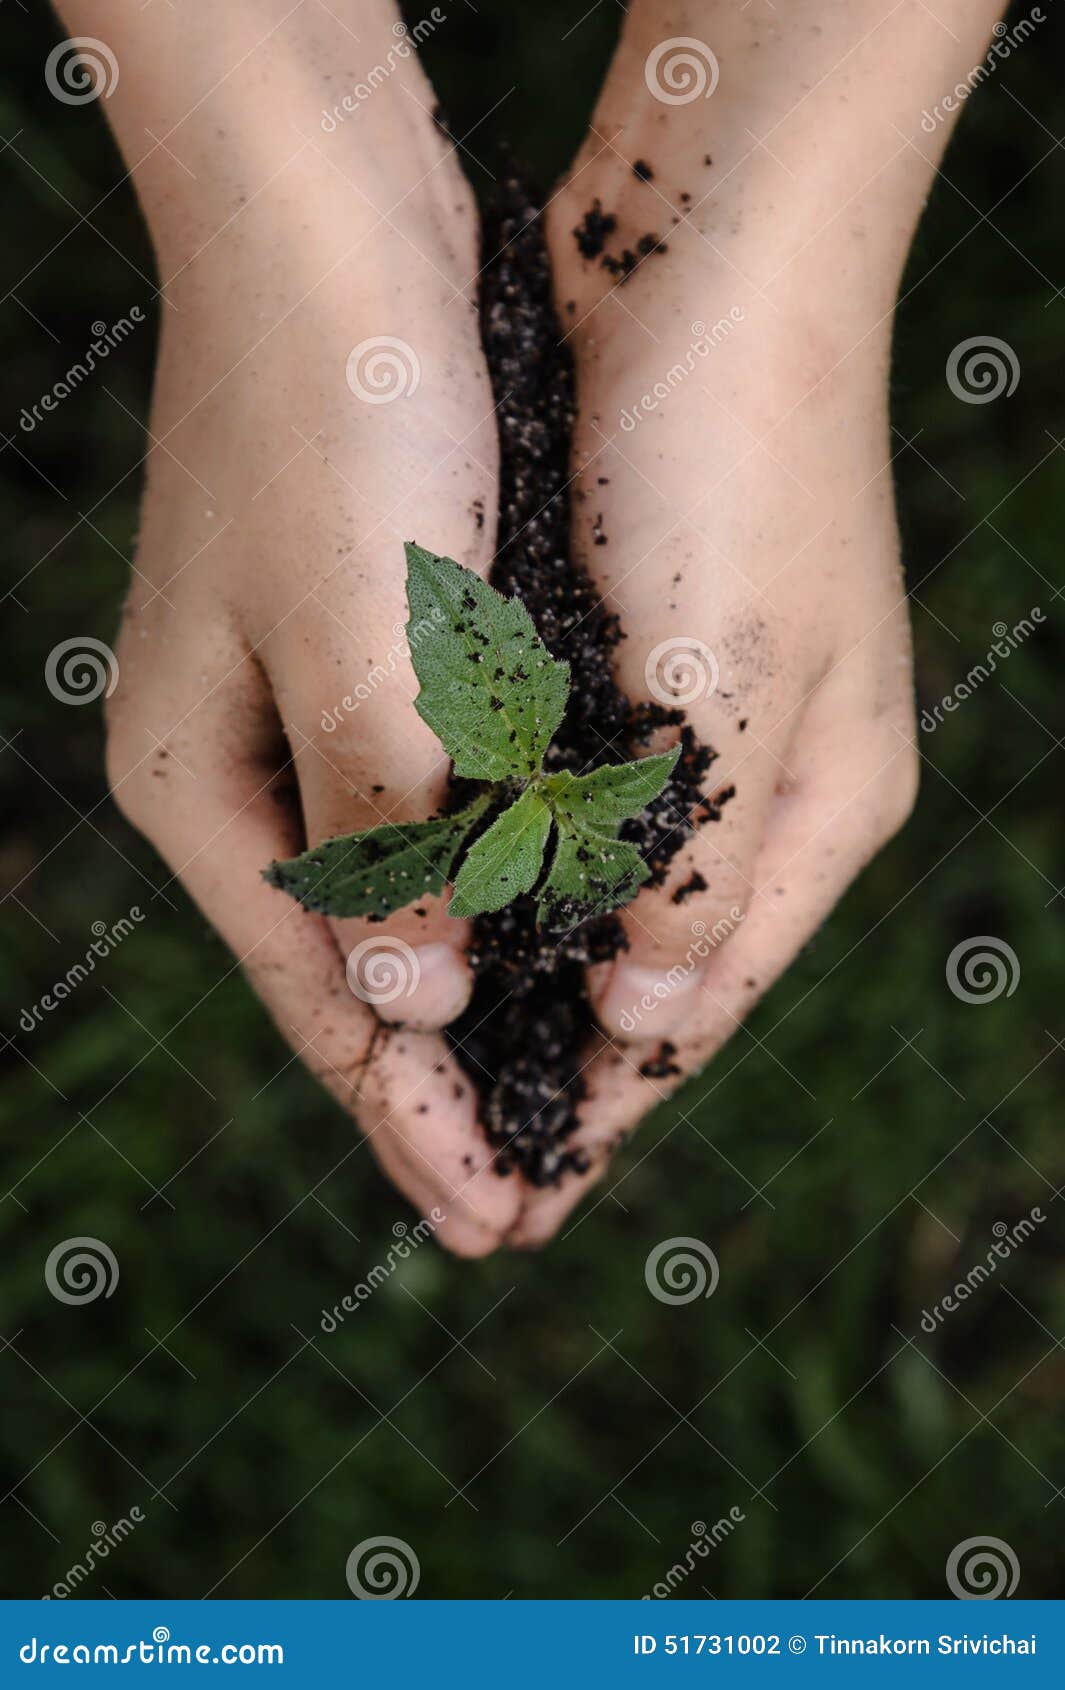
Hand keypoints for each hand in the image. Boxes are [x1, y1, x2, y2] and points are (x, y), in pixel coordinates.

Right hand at [96, 3, 519, 1252]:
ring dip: (469, 1007)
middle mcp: (245, 770)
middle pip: (360, 974)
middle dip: (442, 1091)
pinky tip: (533, 942)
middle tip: (521, 1209)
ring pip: (401, 907)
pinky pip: (434, 823)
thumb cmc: (338, 425)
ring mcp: (304, 714)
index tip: (497, 1223)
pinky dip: (485, 899)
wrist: (330, 225)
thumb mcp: (365, 649)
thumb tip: (419, 999)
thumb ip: (389, 838)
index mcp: (208, 789)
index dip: (415, 1122)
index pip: (330, 1004)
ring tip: (537, 1107)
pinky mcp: (371, 662)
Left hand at [499, 0, 994, 1242]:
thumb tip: (644, 1015)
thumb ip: (693, 869)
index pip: (693, 1008)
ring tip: (447, 1077)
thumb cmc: (729, 472)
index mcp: (816, 814)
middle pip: (650, 970)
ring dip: (531, 985)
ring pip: (602, 901)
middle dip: (557, 1070)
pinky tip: (455, 921)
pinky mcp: (632, 662)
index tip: (513, 1210)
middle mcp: (764, 786)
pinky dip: (513, 882)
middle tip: (466, 1176)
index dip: (601, 1112)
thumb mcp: (727, 693)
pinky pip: (565, 815)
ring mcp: (702, 724)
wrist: (701, 266)